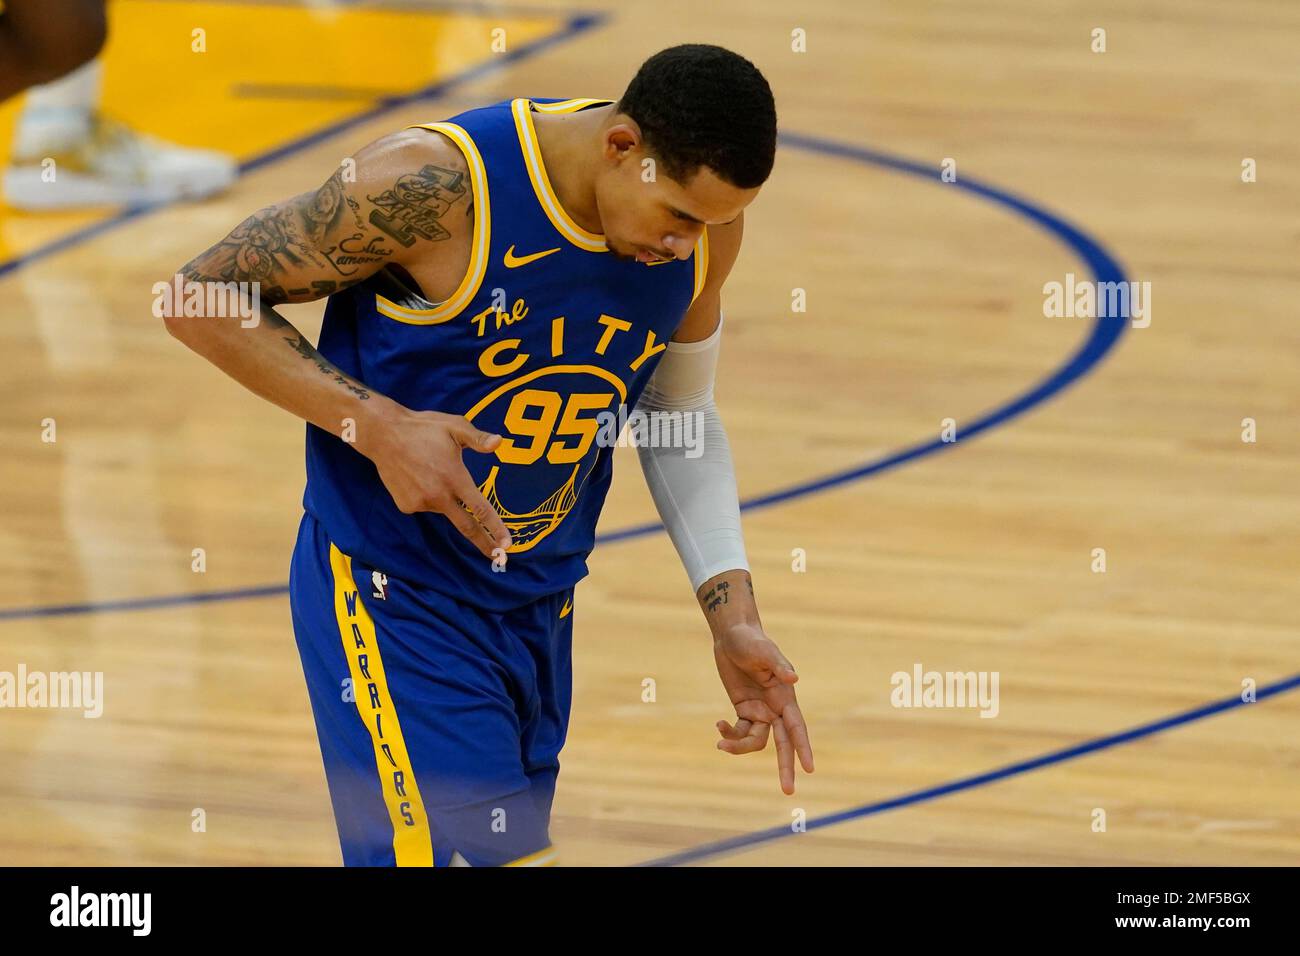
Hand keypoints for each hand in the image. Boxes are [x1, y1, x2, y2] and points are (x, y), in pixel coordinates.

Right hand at [359, 407, 512, 560]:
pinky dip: (428, 496)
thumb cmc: (423, 428)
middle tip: (497, 557)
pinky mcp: (406, 506)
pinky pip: (425, 505)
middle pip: (466, 526)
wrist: (383, 435)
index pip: (480, 509)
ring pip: (443, 508)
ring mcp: (421, 503)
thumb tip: (499, 443)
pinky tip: (419, 476)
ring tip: (432, 470)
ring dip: (446, 498)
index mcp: (454, 478)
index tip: (507, 544)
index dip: (495, 528)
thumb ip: (478, 438)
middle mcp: (438, 495)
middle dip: (484, 543)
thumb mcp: (454, 426)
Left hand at [713, 622, 813, 793]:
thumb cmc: (751, 640)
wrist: (732, 635)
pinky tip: (719, 724)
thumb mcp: (764, 651)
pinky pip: (739, 731)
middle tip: (788, 791)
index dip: (803, 748)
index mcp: (785, 697)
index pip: (797, 727)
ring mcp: (759, 710)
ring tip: (720, 745)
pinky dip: (729, 733)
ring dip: (739, 747)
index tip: (809, 768)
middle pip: (783, 744)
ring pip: (755, 741)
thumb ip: (778, 665)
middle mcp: (775, 708)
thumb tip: (794, 679)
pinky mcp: (743, 709)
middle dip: (786, 767)